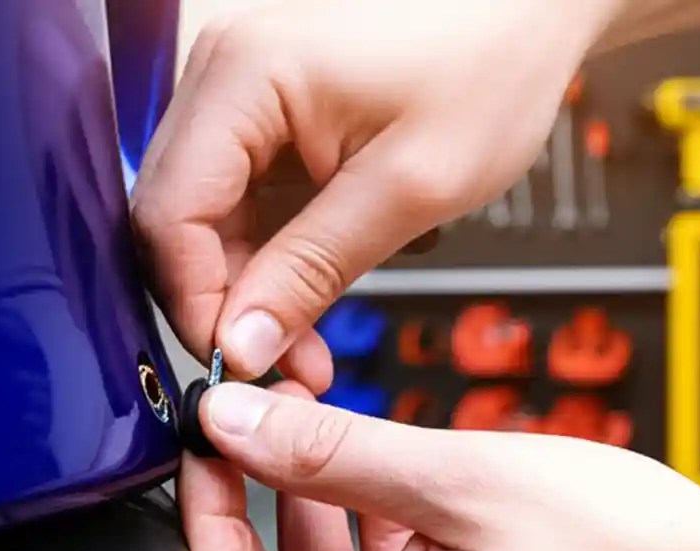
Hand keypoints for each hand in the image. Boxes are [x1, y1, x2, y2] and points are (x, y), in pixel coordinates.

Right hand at [131, 0, 618, 387]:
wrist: (530, 8)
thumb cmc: (490, 63)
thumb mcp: (409, 188)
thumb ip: (312, 271)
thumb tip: (242, 345)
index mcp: (242, 76)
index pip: (169, 215)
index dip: (195, 303)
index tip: (241, 364)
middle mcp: (217, 74)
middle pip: (174, 219)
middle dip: (222, 304)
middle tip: (283, 366)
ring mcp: (233, 91)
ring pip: (201, 219)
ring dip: (245, 287)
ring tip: (306, 343)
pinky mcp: (256, 113)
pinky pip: (234, 201)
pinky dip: (264, 256)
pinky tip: (307, 294)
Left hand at [179, 382, 699, 550]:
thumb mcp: (460, 480)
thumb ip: (330, 454)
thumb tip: (234, 425)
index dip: (201, 522)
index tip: (210, 450)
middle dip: (252, 511)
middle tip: (261, 432)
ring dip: (311, 522)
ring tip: (324, 445)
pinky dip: (372, 548)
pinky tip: (398, 493)